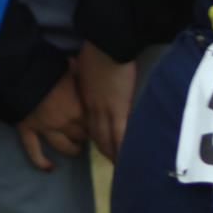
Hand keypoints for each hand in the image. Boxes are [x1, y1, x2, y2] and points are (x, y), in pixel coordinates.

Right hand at [16, 66, 88, 170]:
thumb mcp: (68, 68)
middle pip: (81, 135)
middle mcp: (65, 123)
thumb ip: (77, 71)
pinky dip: (41, 161)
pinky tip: (49, 168)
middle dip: (85, 135)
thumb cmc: (46, 68)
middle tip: (87, 133)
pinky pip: (34, 150)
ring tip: (77, 149)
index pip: (94, 122)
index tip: (99, 122)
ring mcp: (45, 128)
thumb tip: (84, 67)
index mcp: (78, 108)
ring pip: (64, 146)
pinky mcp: (28, 130)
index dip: (96, 123)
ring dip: (73, 149)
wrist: (18, 72)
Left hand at [74, 41, 135, 162]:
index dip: (94, 133)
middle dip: (103, 148)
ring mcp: (105, 109)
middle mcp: (92, 107)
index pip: (89, 121)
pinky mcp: (119, 109)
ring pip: (107, 137)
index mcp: (85, 96)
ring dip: (112, 152)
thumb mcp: (85, 68)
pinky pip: (120, 134)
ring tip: (120, 166)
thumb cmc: (97, 52)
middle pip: (96, 133)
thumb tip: (85, 75)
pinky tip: (127, 160)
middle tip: (111, 161)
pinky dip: (123, 148)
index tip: (99, 143)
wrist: (106, 46)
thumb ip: (87, 78)